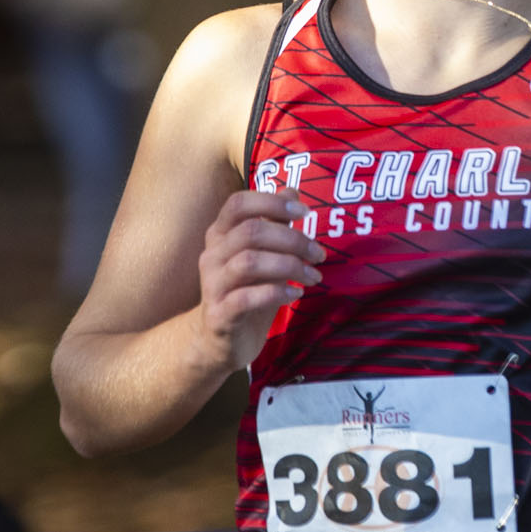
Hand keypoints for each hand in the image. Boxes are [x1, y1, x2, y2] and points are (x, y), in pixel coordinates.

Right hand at [195, 189, 324, 371]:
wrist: (219, 341)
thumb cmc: (246, 291)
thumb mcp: (263, 255)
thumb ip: (273, 223)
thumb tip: (292, 190)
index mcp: (220, 235)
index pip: (238, 203)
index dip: (272, 202)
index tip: (305, 212)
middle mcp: (212, 255)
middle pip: (251, 231)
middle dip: (292, 239)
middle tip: (319, 254)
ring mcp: (212, 285)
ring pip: (249, 262)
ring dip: (289, 266)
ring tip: (313, 277)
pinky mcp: (219, 314)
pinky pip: (247, 298)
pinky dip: (276, 293)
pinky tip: (295, 295)